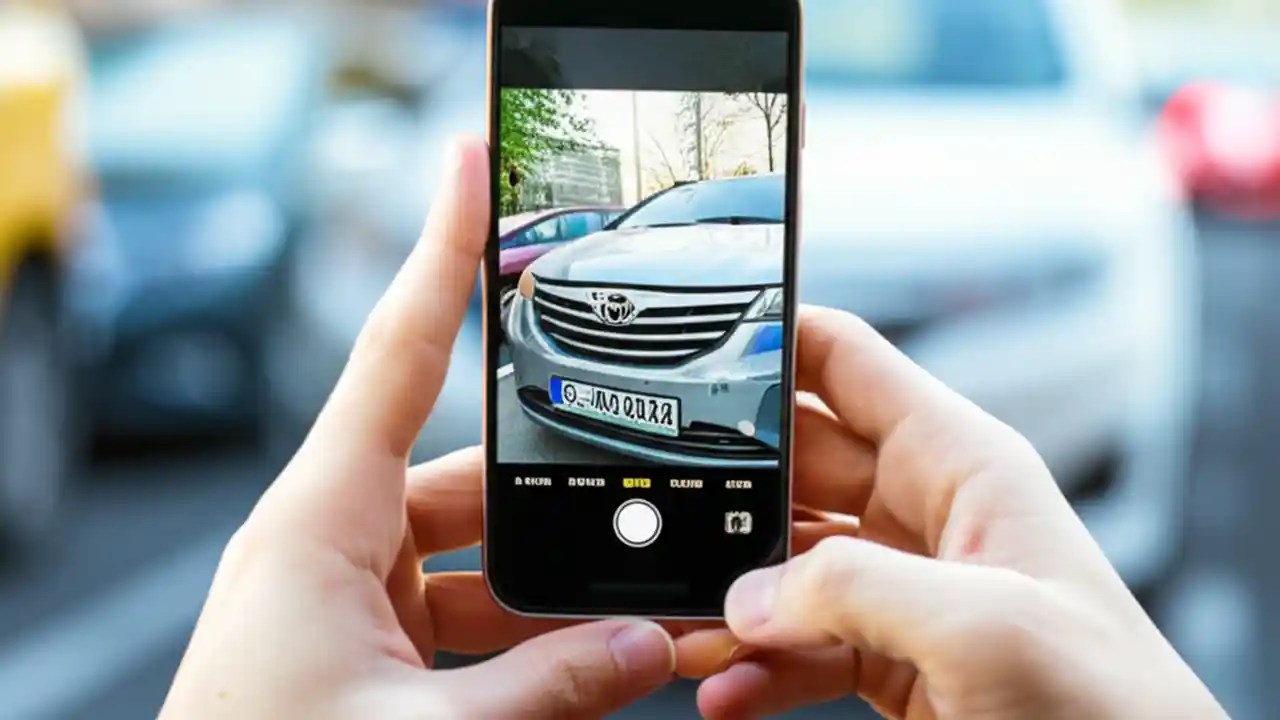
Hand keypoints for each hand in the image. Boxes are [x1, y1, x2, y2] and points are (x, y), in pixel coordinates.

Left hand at [160, 137, 675, 719]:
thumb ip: (548, 689)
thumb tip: (649, 648)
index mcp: (319, 522)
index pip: (398, 352)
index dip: (443, 251)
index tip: (474, 171)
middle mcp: (337, 544)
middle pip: (475, 476)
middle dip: (563, 489)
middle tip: (647, 484)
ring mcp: (358, 601)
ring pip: (486, 561)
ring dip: (559, 586)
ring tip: (643, 605)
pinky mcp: (375, 653)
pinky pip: (474, 620)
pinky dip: (535, 638)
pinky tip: (600, 659)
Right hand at [697, 308, 1224, 719]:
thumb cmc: (1111, 708)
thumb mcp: (983, 626)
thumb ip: (854, 590)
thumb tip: (749, 596)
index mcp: (958, 462)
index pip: (845, 363)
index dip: (770, 340)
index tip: (689, 350)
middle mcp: (923, 513)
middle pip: (793, 467)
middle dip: (724, 489)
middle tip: (660, 513)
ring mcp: (903, 588)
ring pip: (785, 564)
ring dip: (730, 596)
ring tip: (686, 629)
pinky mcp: (889, 658)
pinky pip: (799, 644)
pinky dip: (757, 667)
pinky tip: (728, 689)